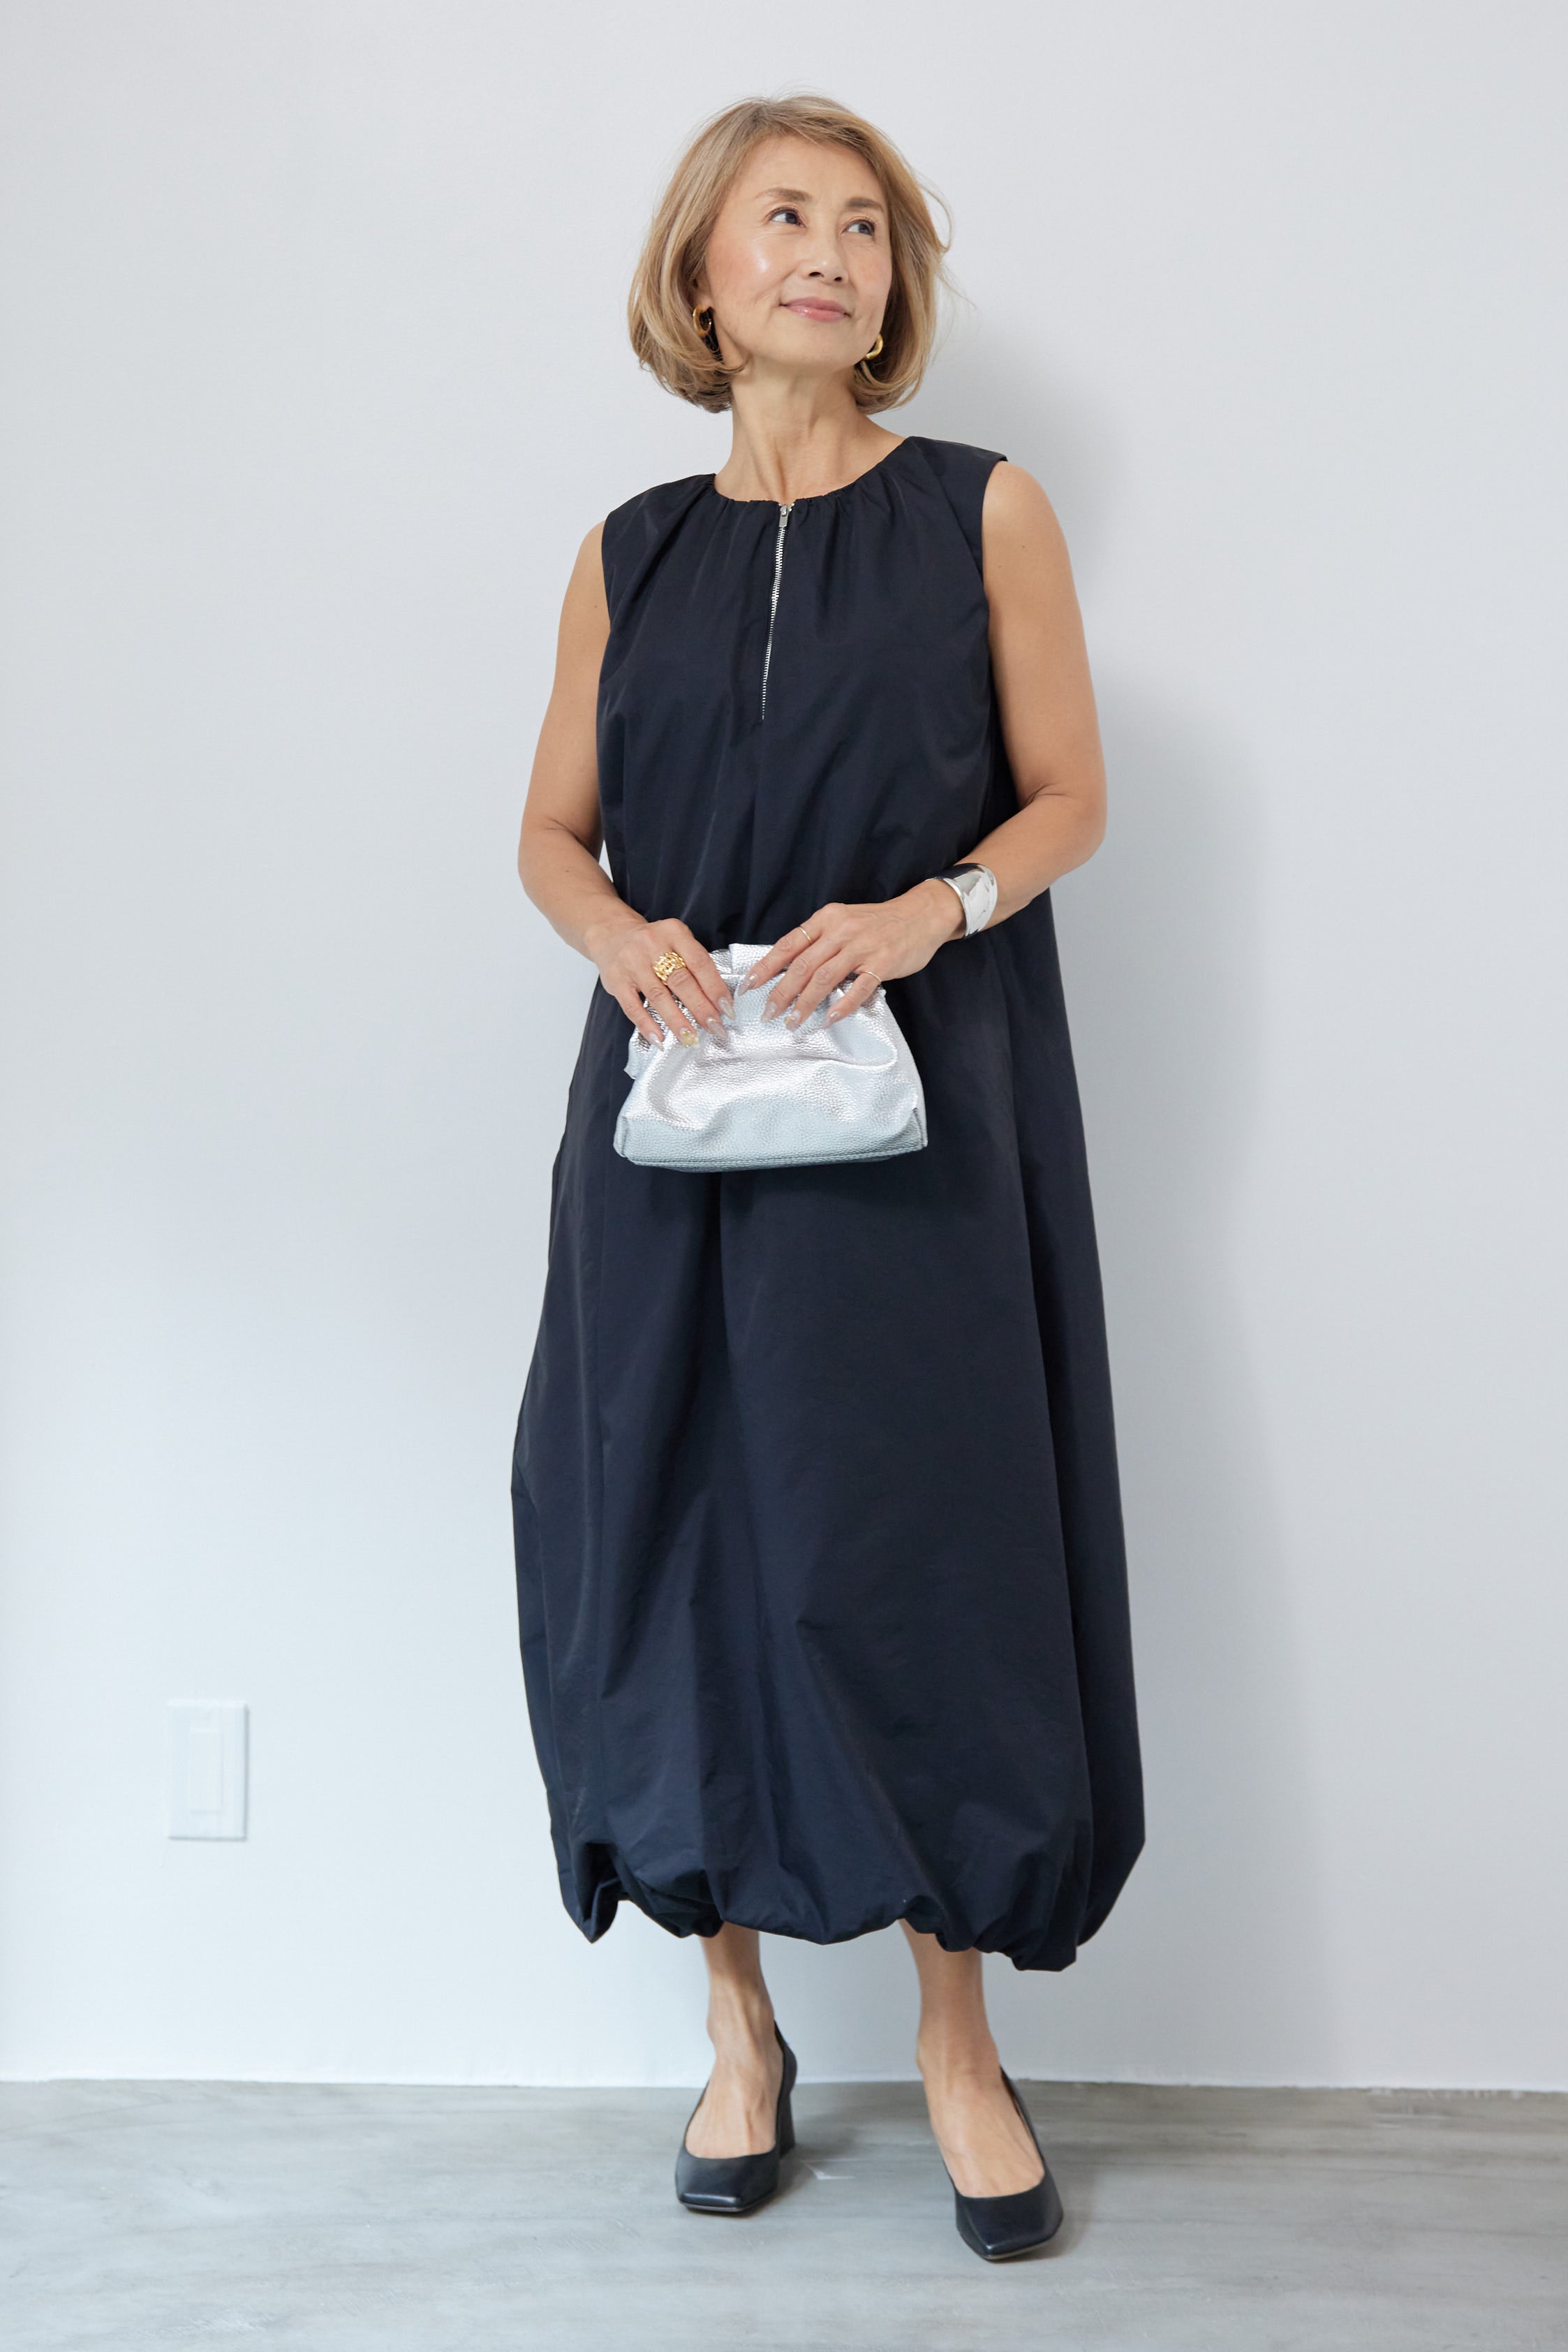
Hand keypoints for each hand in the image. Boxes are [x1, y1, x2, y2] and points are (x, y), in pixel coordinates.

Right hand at [590, 916, 732, 1045]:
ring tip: (690, 1038)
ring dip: (677, 1021)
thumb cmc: (653, 944)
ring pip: (658, 996)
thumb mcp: (676, 941)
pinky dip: (647, 1025)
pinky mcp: (616, 980)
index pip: (700, 963)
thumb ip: (693, 963)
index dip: (715, 988)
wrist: (612, 935)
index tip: (727, 1010)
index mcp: (674, 932)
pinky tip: (660, 1039)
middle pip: (681, 981)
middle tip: (715, 1028)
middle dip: (701, 1008)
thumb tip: (716, 1002)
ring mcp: (631, 962)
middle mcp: (652, 944)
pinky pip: (633, 1007)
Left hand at [740, 883, 962, 1027]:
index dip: (766, 967)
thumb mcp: (844, 921)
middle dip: (781, 993)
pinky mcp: (883, 963)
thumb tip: (790, 970)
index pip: (788, 944)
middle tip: (769, 1013)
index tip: (749, 985)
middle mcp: (841, 931)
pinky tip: (828, 1020)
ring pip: (824, 978)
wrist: (921, 914)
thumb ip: (820, 942)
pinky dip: (841, 1007)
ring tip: (793, 1022)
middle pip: (802, 965)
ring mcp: (863, 947)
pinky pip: (858, 989)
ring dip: (805, 1004)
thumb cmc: (879, 922)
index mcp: (827, 919)